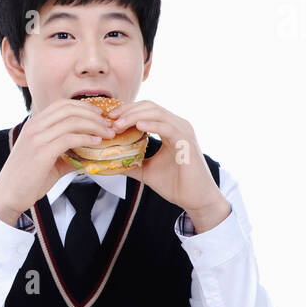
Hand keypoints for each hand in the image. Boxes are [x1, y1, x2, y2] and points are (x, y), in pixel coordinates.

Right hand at [0, 98, 115, 225]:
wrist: (8, 195)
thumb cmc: (27, 180)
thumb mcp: (47, 160)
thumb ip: (66, 153)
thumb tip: (88, 154)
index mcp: (34, 125)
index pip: (62, 105)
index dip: (83, 107)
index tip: (99, 116)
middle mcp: (34, 127)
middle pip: (69, 109)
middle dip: (93, 114)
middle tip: (108, 124)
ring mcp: (37, 138)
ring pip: (72, 121)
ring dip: (94, 126)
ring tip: (107, 134)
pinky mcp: (42, 152)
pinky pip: (69, 138)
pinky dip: (86, 138)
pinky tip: (96, 142)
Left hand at [107, 100, 228, 226]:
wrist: (196, 199)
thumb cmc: (176, 185)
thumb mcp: (146, 171)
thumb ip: (130, 163)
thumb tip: (109, 162)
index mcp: (170, 128)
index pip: (147, 110)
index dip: (127, 111)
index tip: (109, 119)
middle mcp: (177, 125)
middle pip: (150, 107)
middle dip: (128, 110)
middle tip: (110, 119)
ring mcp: (183, 131)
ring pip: (156, 113)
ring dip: (134, 116)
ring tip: (118, 124)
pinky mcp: (186, 141)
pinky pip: (167, 127)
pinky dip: (152, 124)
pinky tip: (137, 126)